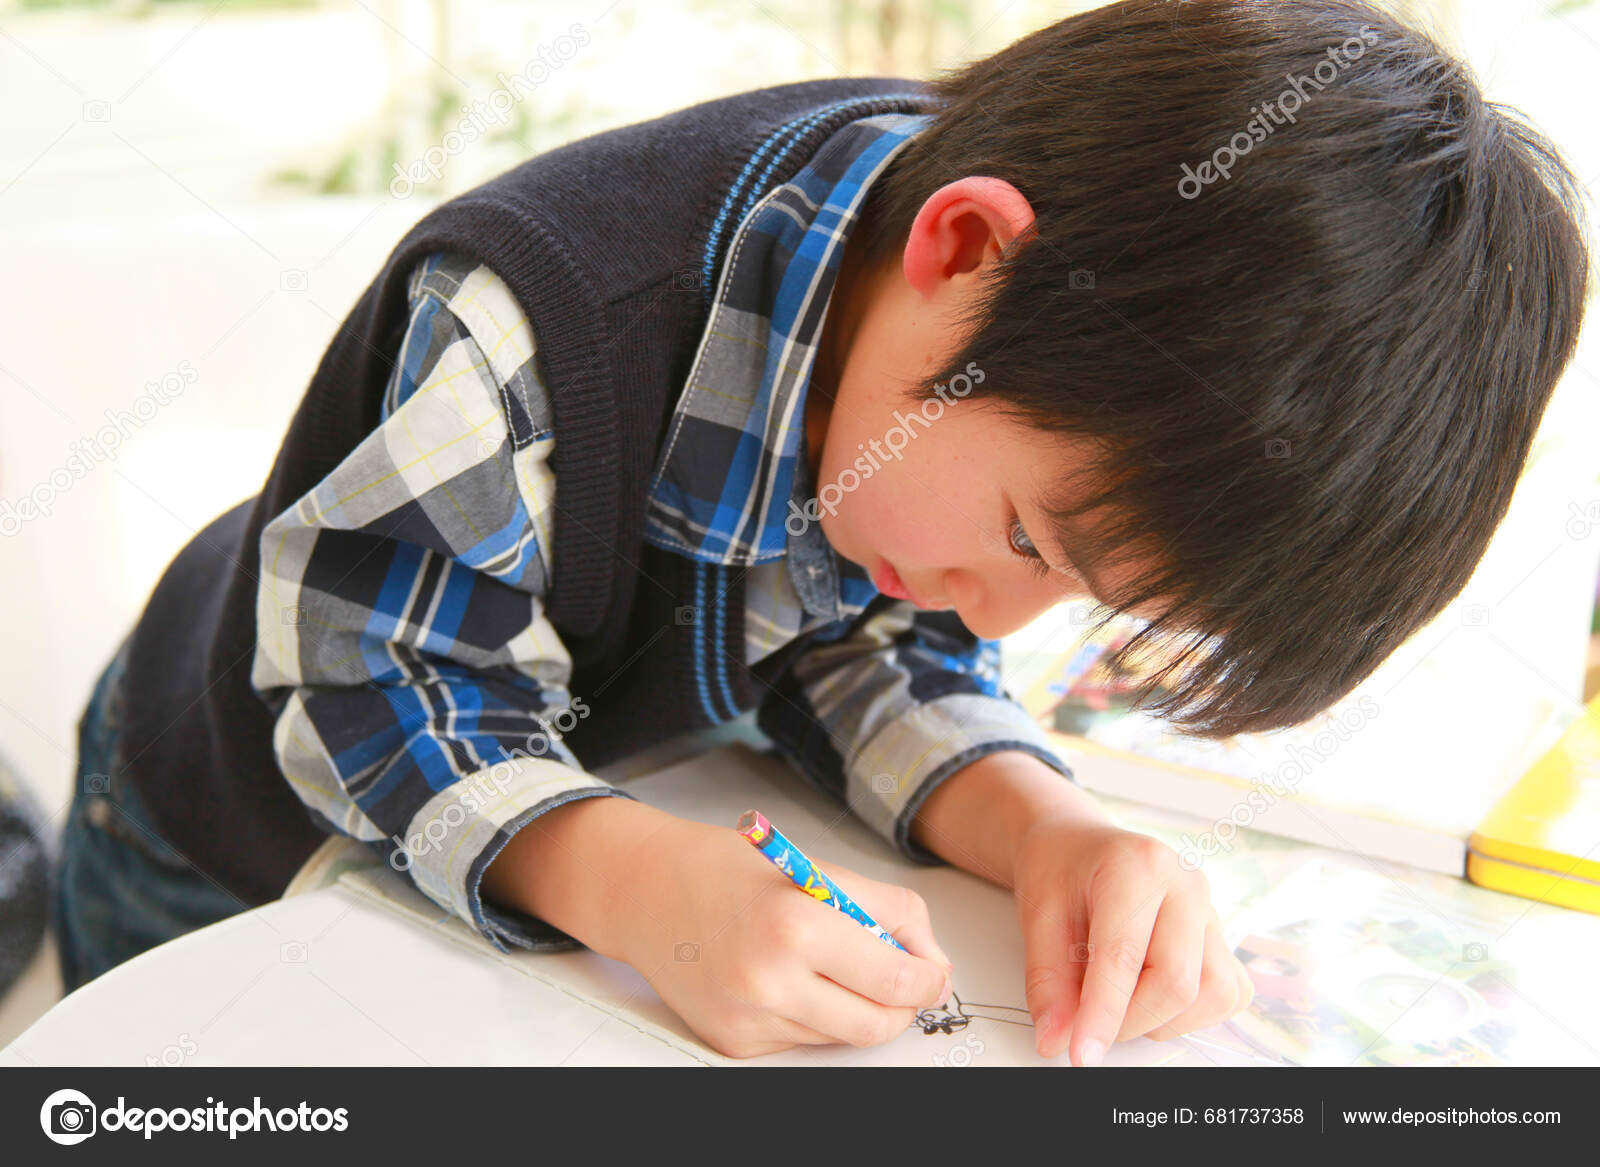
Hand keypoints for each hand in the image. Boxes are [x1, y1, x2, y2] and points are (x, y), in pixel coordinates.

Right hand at [608, 814, 954, 1058]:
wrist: (646, 891)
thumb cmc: (730, 870)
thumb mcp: (818, 869)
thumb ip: (888, 910)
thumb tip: (931, 963)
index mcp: (797, 926)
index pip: (897, 980)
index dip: (928, 979)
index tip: (933, 971)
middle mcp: (769, 982)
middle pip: (877, 1024)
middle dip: (902, 1004)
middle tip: (902, 977)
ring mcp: (749, 1019)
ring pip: (841, 1035)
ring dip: (853, 1005)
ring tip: (827, 961)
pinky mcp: (733, 1042)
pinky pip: (801, 1040)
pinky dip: (811, 1013)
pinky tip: (785, 977)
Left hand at [1011, 819, 1252, 1064]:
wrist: (1079, 846)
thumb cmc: (1061, 871)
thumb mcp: (1037, 917)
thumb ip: (1048, 982)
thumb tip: (1057, 1040)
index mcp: (1137, 866)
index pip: (1124, 957)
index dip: (1102, 1015)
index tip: (1080, 1054)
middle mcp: (1186, 884)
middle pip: (1177, 983)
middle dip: (1129, 1021)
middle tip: (1087, 1020)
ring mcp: (1212, 910)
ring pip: (1212, 995)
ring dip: (1163, 1019)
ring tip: (1120, 997)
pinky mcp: (1222, 937)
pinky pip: (1228, 993)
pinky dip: (1192, 1013)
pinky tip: (1151, 993)